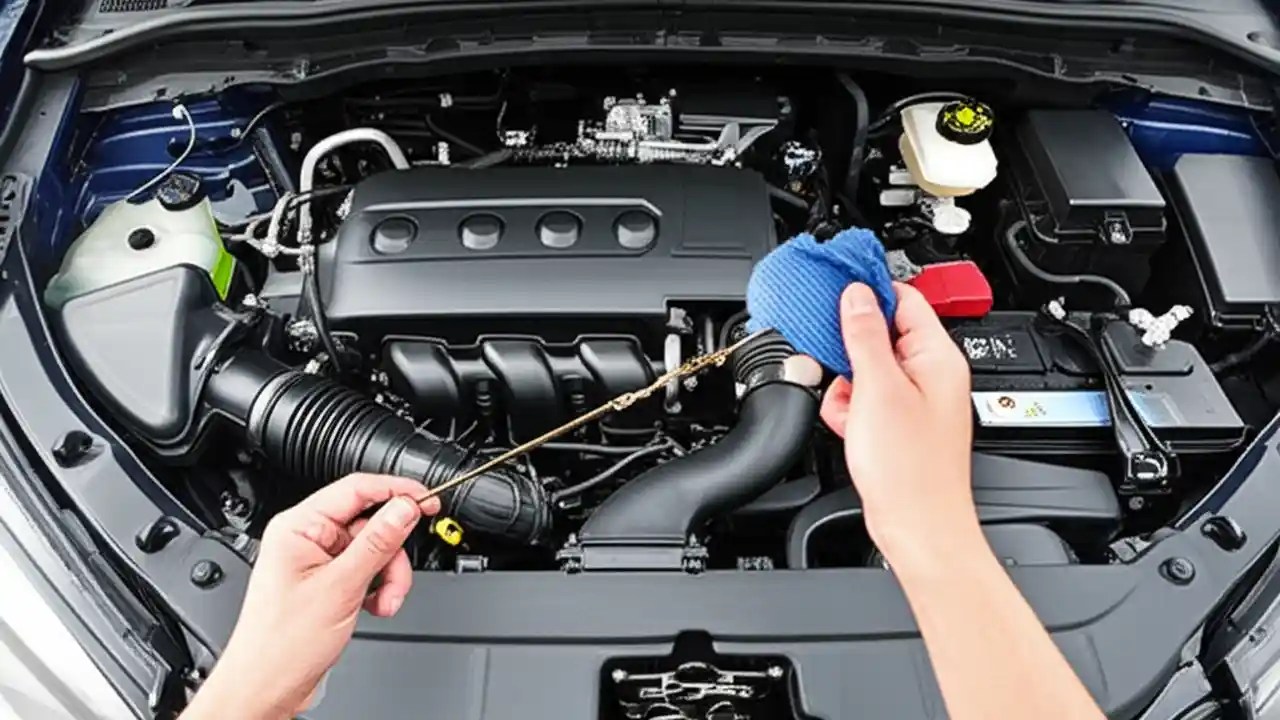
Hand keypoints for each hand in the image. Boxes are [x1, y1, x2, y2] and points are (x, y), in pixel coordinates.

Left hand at [182, 474, 440, 719]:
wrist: (267, 686)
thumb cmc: (281, 643)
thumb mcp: (341, 586)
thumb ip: (377, 543)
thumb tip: (404, 508)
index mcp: (299, 526)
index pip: (357, 489)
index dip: (396, 491)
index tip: (427, 502)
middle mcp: (307, 538)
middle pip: (371, 524)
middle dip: (392, 555)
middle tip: (397, 579)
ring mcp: (317, 561)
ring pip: (374, 550)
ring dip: (387, 577)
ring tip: (383, 602)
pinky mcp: (327, 581)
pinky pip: (366, 571)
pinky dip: (378, 588)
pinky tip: (373, 606)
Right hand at [819, 282, 978, 566]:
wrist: (917, 526)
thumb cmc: (912, 469)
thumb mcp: (878, 389)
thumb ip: (865, 335)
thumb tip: (857, 295)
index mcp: (937, 356)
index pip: (904, 298)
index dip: (869, 291)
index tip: (837, 290)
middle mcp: (930, 374)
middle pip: (881, 332)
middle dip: (850, 347)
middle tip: (834, 360)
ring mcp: (914, 399)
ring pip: (868, 367)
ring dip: (847, 382)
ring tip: (846, 406)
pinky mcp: (898, 423)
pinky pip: (865, 397)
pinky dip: (849, 407)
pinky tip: (848, 425)